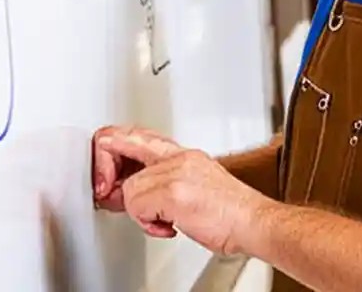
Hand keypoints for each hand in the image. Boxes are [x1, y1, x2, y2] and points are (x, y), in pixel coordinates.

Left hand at [96, 133, 268, 255]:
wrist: (255, 223)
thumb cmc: (231, 214)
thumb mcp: (196, 187)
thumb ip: (164, 184)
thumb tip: (129, 194)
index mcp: (184, 154)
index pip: (135, 136)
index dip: (111, 152)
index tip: (107, 177)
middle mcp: (180, 157)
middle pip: (117, 144)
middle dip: (106, 173)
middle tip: (110, 194)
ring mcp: (177, 172)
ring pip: (129, 187)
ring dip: (139, 211)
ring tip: (159, 220)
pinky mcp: (175, 192)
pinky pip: (137, 205)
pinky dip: (147, 222)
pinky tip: (169, 225)